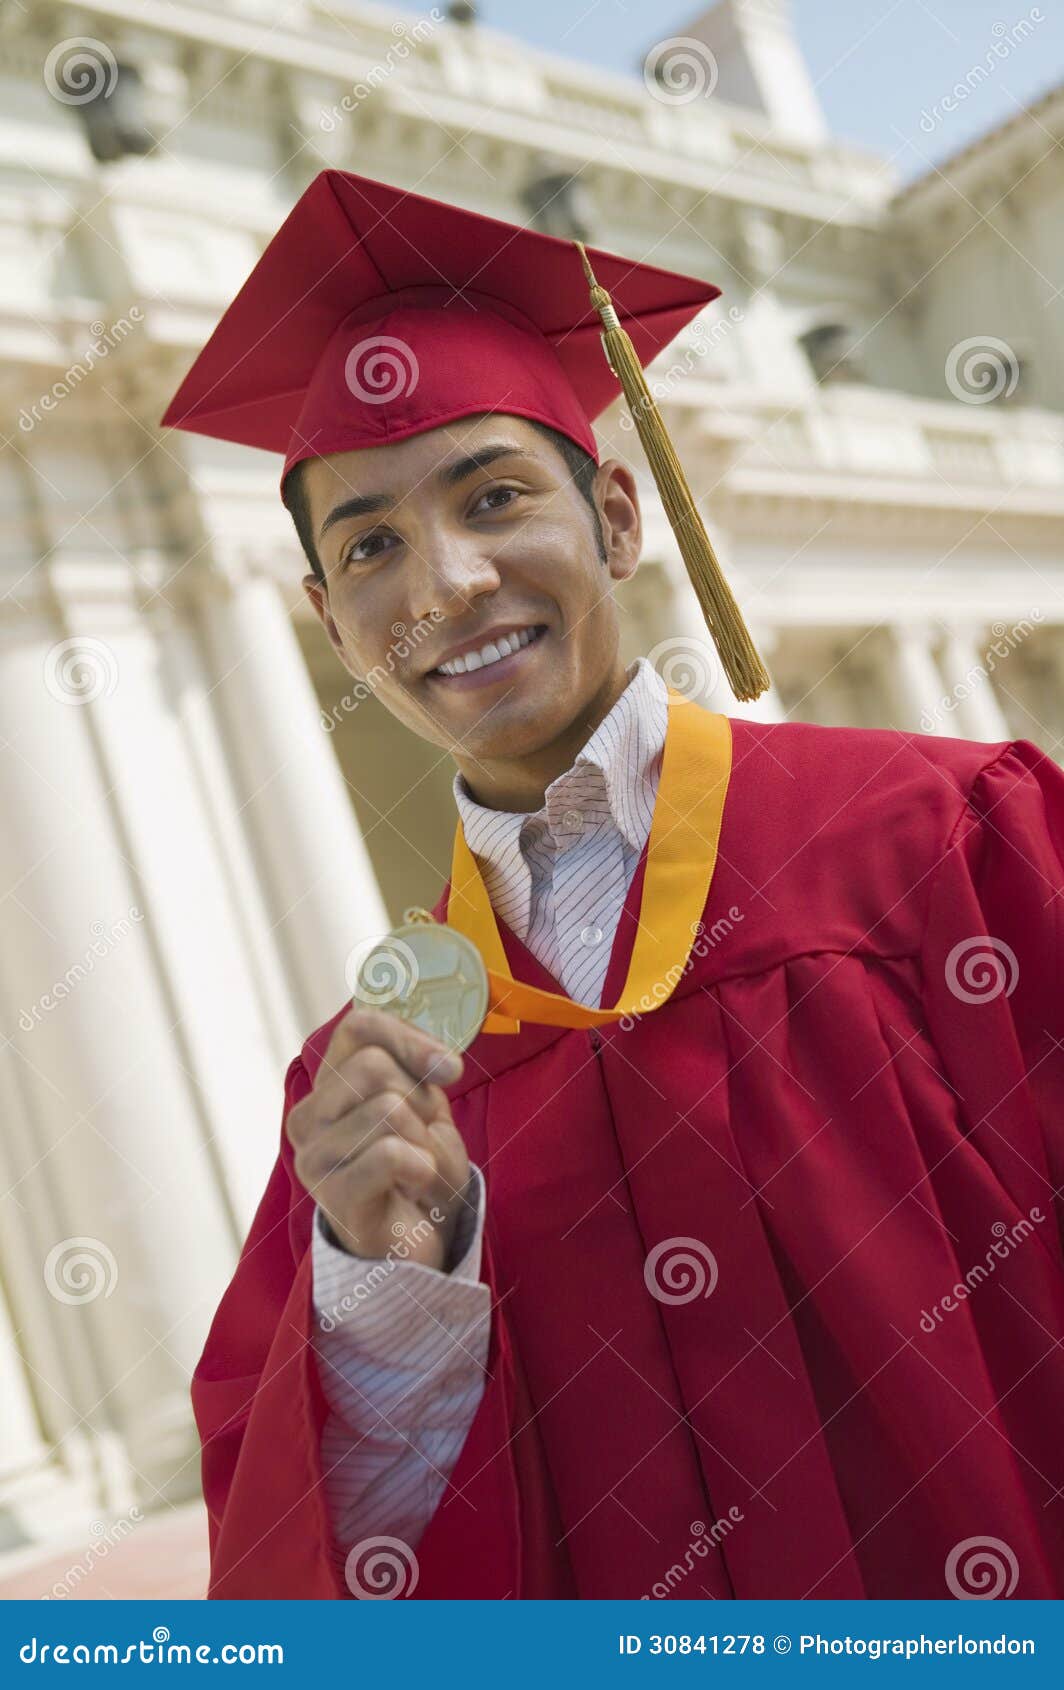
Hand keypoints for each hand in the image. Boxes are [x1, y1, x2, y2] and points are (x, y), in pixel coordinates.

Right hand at [285, 1007, 468, 1269]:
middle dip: (420, 1099)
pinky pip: (389, 1154)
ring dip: (424, 1141)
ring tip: (418, 1170)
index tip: (449, 1069)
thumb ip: (422, 1072)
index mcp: (329, 1085)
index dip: (409, 1038)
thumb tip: (444, 1061)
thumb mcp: (425, 1107)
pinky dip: (422, 1166)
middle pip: (373, 1067)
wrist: (412, 1248)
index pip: (358, 1027)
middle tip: (423, 1138)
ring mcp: (313, 1158)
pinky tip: (416, 1187)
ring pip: (387, 1108)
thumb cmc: (417, 1168)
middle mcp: (307, 1116)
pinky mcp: (331, 1197)